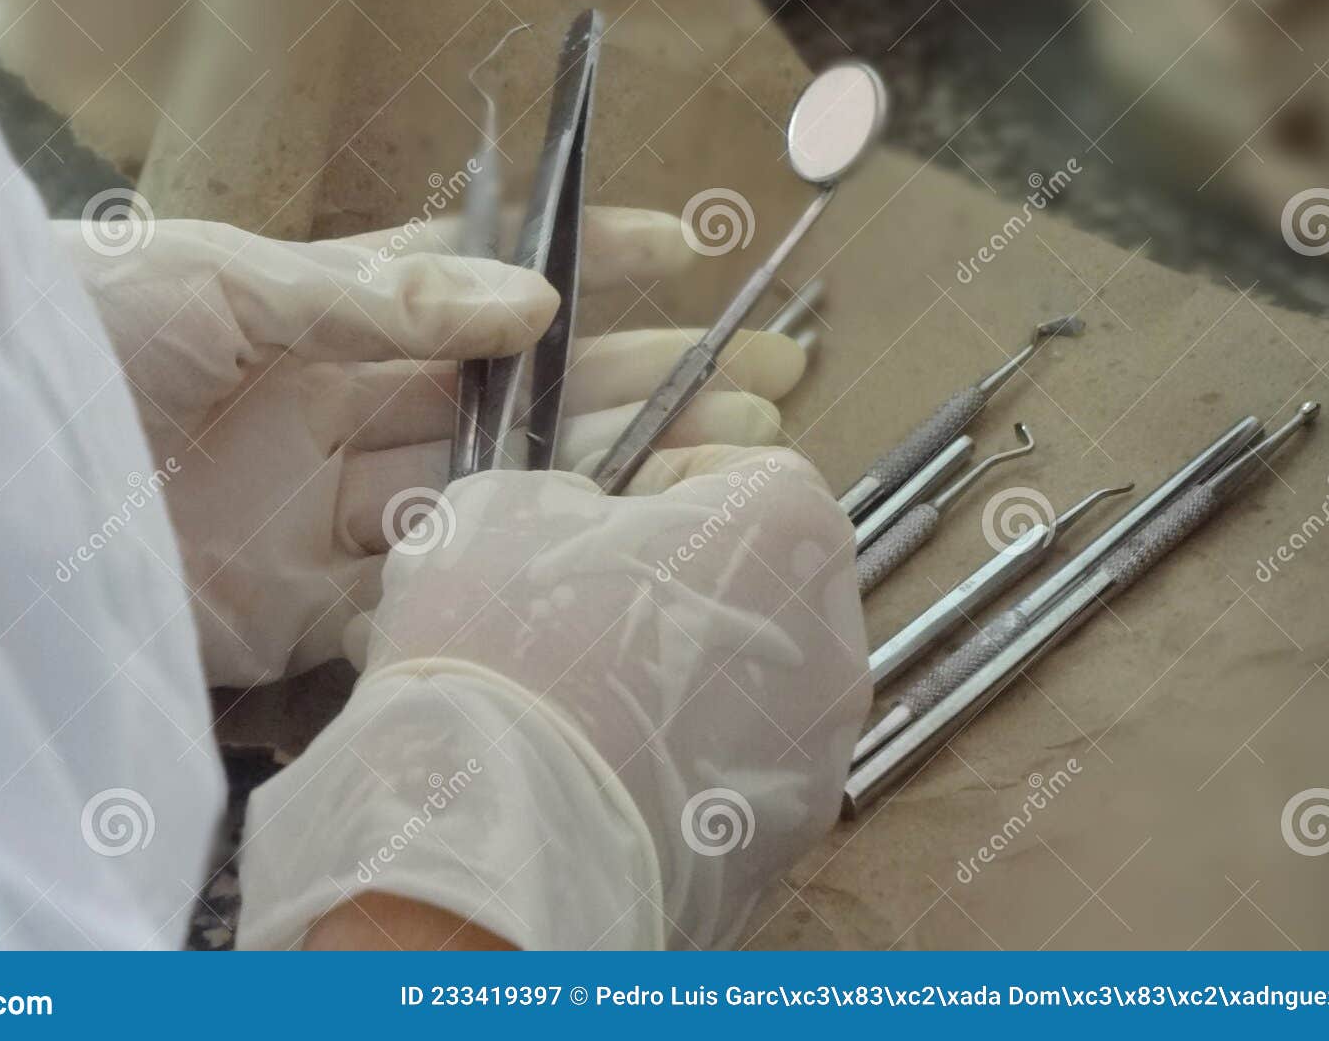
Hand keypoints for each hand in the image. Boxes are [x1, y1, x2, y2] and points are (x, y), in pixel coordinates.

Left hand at [59, 213, 807, 684]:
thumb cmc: (75, 329)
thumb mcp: (221, 278)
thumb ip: (372, 294)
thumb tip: (525, 300)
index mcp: (314, 310)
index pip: (473, 278)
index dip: (576, 261)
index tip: (678, 251)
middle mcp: (330, 407)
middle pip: (502, 397)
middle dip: (623, 383)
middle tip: (743, 380)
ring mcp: (314, 509)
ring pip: (482, 495)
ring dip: (585, 484)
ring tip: (703, 465)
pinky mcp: (284, 607)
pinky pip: (409, 597)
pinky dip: (488, 584)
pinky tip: (580, 564)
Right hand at [236, 446, 869, 949]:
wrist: (491, 847)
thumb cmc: (503, 646)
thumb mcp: (499, 510)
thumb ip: (568, 498)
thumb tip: (581, 526)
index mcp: (791, 533)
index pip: (748, 476)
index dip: (665, 486)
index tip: (600, 520)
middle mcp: (837, 645)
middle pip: (762, 589)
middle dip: (685, 590)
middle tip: (587, 614)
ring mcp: (819, 761)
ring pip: (752, 693)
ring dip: (686, 685)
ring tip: (584, 710)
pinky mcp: (784, 851)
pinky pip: (733, 783)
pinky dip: (681, 774)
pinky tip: (597, 782)